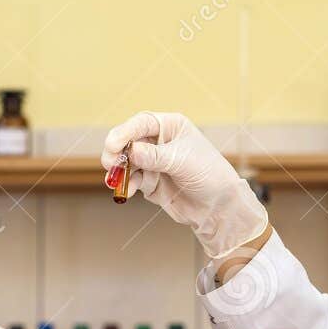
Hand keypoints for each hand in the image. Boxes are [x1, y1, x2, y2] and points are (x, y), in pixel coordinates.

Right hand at [101, 111, 268, 259]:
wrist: (217, 206)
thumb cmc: (208, 174)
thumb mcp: (182, 161)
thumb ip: (155, 156)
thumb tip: (131, 152)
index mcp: (170, 127)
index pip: (141, 123)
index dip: (124, 132)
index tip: (113, 144)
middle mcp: (159, 141)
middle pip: (129, 141)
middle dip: (117, 152)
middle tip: (110, 164)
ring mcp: (153, 162)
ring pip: (127, 162)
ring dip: (119, 170)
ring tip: (116, 180)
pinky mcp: (149, 182)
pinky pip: (132, 180)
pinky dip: (126, 185)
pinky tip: (126, 191)